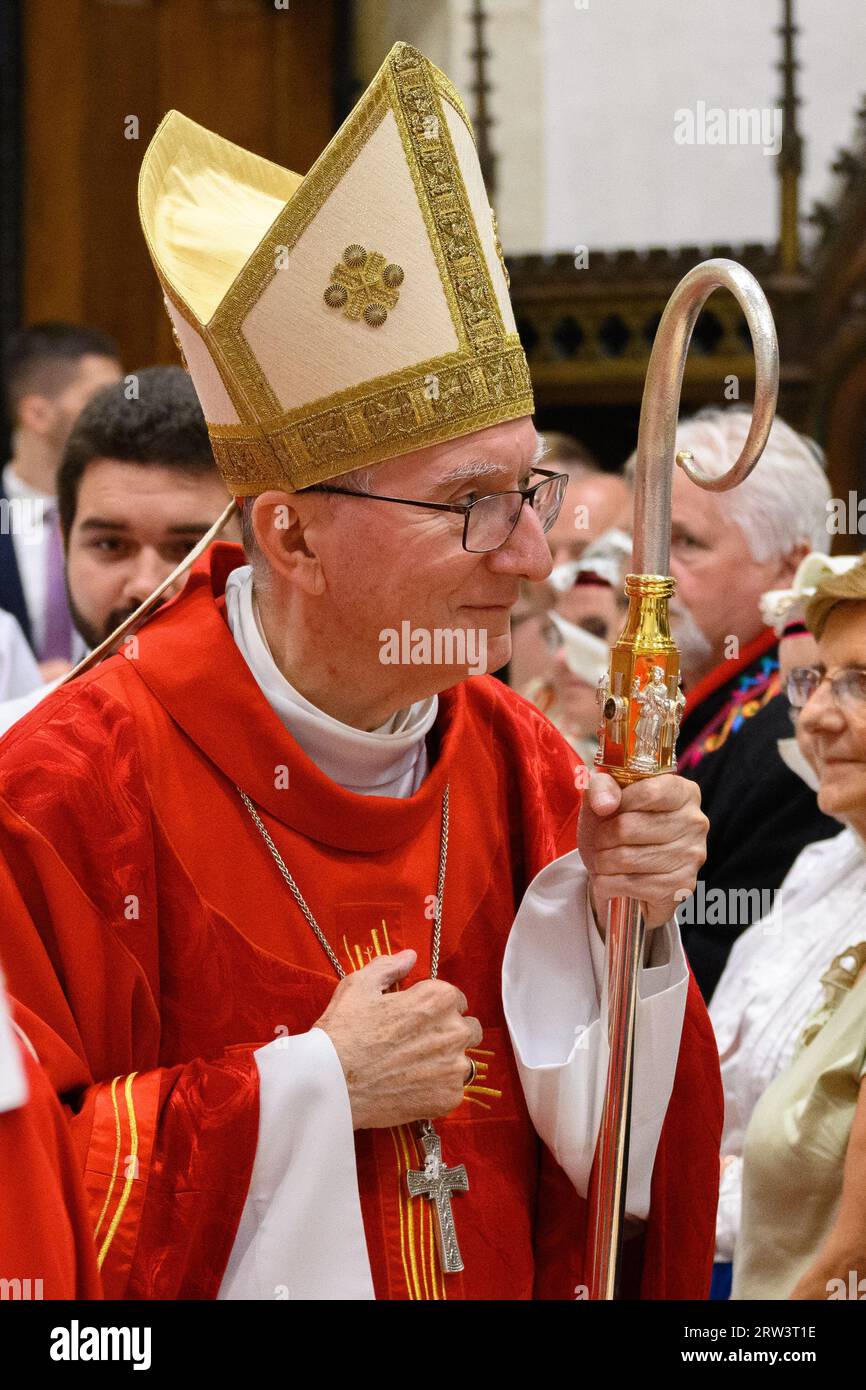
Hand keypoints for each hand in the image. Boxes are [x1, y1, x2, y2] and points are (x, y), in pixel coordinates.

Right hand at [314, 949, 481, 1129]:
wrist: (331, 1085)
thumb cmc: (343, 1031)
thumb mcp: (359, 985)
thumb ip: (390, 966)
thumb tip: (410, 956)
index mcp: (438, 998)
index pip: (456, 999)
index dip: (435, 1007)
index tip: (418, 1018)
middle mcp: (454, 1031)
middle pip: (468, 1029)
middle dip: (448, 1033)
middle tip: (418, 1043)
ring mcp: (454, 1067)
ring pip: (463, 1061)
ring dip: (446, 1062)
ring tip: (415, 1068)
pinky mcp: (449, 1097)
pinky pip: (453, 1089)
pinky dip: (437, 1089)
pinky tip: (412, 1086)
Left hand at [579, 770, 706, 933]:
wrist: (627, 868)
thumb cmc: (619, 825)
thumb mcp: (607, 795)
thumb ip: (602, 786)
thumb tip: (605, 804)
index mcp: (684, 793)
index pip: (649, 792)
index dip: (619, 802)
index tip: (607, 810)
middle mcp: (695, 823)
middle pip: (629, 827)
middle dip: (602, 837)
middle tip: (600, 841)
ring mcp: (691, 857)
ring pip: (626, 858)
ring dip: (602, 862)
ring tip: (603, 859)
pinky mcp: (680, 887)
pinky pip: (630, 885)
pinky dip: (607, 883)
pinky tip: (611, 878)